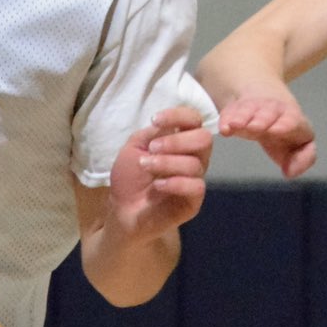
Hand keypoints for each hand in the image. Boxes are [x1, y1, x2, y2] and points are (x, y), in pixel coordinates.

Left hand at [109, 106, 210, 236]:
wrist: (122, 211)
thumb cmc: (130, 178)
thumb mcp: (134, 148)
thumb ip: (151, 134)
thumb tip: (167, 127)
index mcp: (182, 141)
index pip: (194, 120)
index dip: (179, 115)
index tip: (155, 121)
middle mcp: (193, 158)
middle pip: (205, 138)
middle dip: (176, 141)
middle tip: (153, 148)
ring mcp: (195, 179)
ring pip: (195, 163)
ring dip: (166, 162)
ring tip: (146, 167)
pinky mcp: (193, 201)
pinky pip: (196, 186)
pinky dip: (175, 183)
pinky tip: (157, 186)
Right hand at [218, 93, 315, 178]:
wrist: (267, 111)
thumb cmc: (285, 137)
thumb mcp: (297, 149)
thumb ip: (302, 160)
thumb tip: (290, 172)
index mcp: (294, 120)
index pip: (292, 121)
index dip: (285, 125)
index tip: (275, 131)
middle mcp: (275, 110)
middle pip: (269, 112)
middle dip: (261, 119)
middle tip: (253, 127)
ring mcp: (255, 107)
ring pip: (250, 109)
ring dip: (242, 118)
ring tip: (233, 126)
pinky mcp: (237, 108)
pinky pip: (232, 111)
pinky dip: (227, 119)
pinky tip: (223, 128)